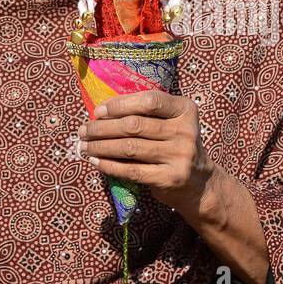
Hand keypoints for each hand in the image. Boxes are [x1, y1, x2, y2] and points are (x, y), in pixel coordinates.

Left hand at [78, 90, 212, 211]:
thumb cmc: (174, 145)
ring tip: (84, 146)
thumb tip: (100, 113)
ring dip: (100, 146)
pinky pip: (132, 170)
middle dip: (102, 128)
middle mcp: (186, 131)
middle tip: (83, 130)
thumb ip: (145, 114)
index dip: (120, 104)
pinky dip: (109, 165)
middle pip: (134, 126)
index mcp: (185, 110)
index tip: (98, 111)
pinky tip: (96, 161)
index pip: (149, 101)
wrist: (199, 182)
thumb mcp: (170, 123)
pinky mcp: (170, 178)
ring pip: (129, 148)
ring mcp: (180, 156)